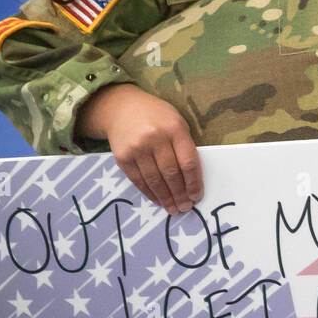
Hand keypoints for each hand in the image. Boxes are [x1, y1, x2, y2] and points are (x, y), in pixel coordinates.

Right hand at [77, 83, 203, 213]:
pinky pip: (139, 180)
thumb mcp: (176, 122)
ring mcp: (137, 148)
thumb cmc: (156, 117)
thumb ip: (184, 146)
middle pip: (171, 174)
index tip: (197, 196)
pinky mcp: (123, 157)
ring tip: (173, 209)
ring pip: (155, 180)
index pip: (188, 162)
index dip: (194, 183)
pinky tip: (158, 200)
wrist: (121, 108)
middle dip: (180, 194)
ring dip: (166, 198)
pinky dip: (150, 193)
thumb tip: (192, 179)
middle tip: (185, 207)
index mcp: (174, 129)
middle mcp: (155, 138)